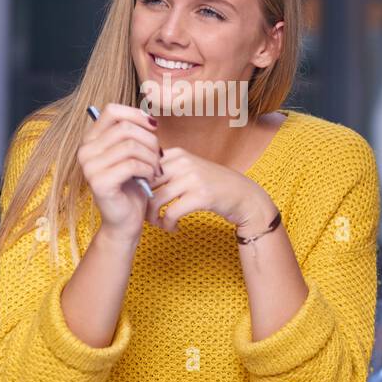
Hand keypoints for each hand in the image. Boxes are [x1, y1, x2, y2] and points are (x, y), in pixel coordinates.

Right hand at [78, 104, 160, 242]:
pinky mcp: (99, 183)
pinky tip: (151, 177)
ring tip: (156, 168)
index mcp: (91, 140)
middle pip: (125, 128)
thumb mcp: (132, 155)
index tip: (154, 127)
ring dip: (150, 156)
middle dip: (149, 140)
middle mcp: (85, 151)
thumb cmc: (131, 186)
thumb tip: (149, 119)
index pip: (112, 111)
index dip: (136, 114)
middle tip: (159, 156)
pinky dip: (147, 169)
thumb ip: (133, 135)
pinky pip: (131, 165)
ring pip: (130, 146)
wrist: (125, 220)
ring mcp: (89, 167)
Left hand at [145, 147, 272, 234]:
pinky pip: (171, 213)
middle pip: (147, 184)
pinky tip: (173, 228)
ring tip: (158, 224)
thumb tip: (137, 179)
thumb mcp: (190, 168)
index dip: (139, 188)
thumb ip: (167, 170)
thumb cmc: (214, 184)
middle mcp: (184, 162)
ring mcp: (193, 178)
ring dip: (153, 218)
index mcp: (178, 153)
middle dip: (143, 204)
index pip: (144, 168)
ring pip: (156, 200)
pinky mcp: (201, 196)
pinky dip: (167, 224)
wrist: (244, 195)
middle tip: (147, 216)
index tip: (142, 200)